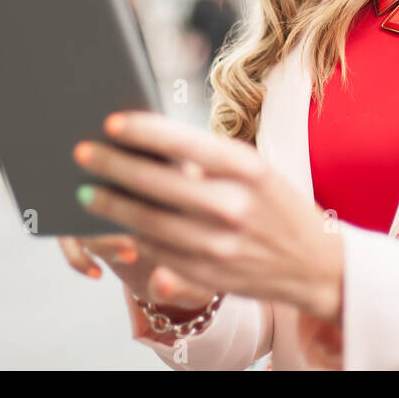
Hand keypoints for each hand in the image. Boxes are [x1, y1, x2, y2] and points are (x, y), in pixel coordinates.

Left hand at [70, 110, 343, 324]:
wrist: (315, 263)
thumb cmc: (276, 203)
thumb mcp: (255, 170)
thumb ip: (208, 159)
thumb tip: (149, 146)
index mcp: (248, 170)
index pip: (187, 144)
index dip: (145, 132)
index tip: (111, 121)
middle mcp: (234, 206)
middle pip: (159, 185)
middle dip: (114, 167)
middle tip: (83, 153)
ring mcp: (221, 246)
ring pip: (150, 223)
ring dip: (111, 207)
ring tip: (85, 192)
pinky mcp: (210, 276)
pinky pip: (158, 253)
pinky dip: (131, 236)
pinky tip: (114, 224)